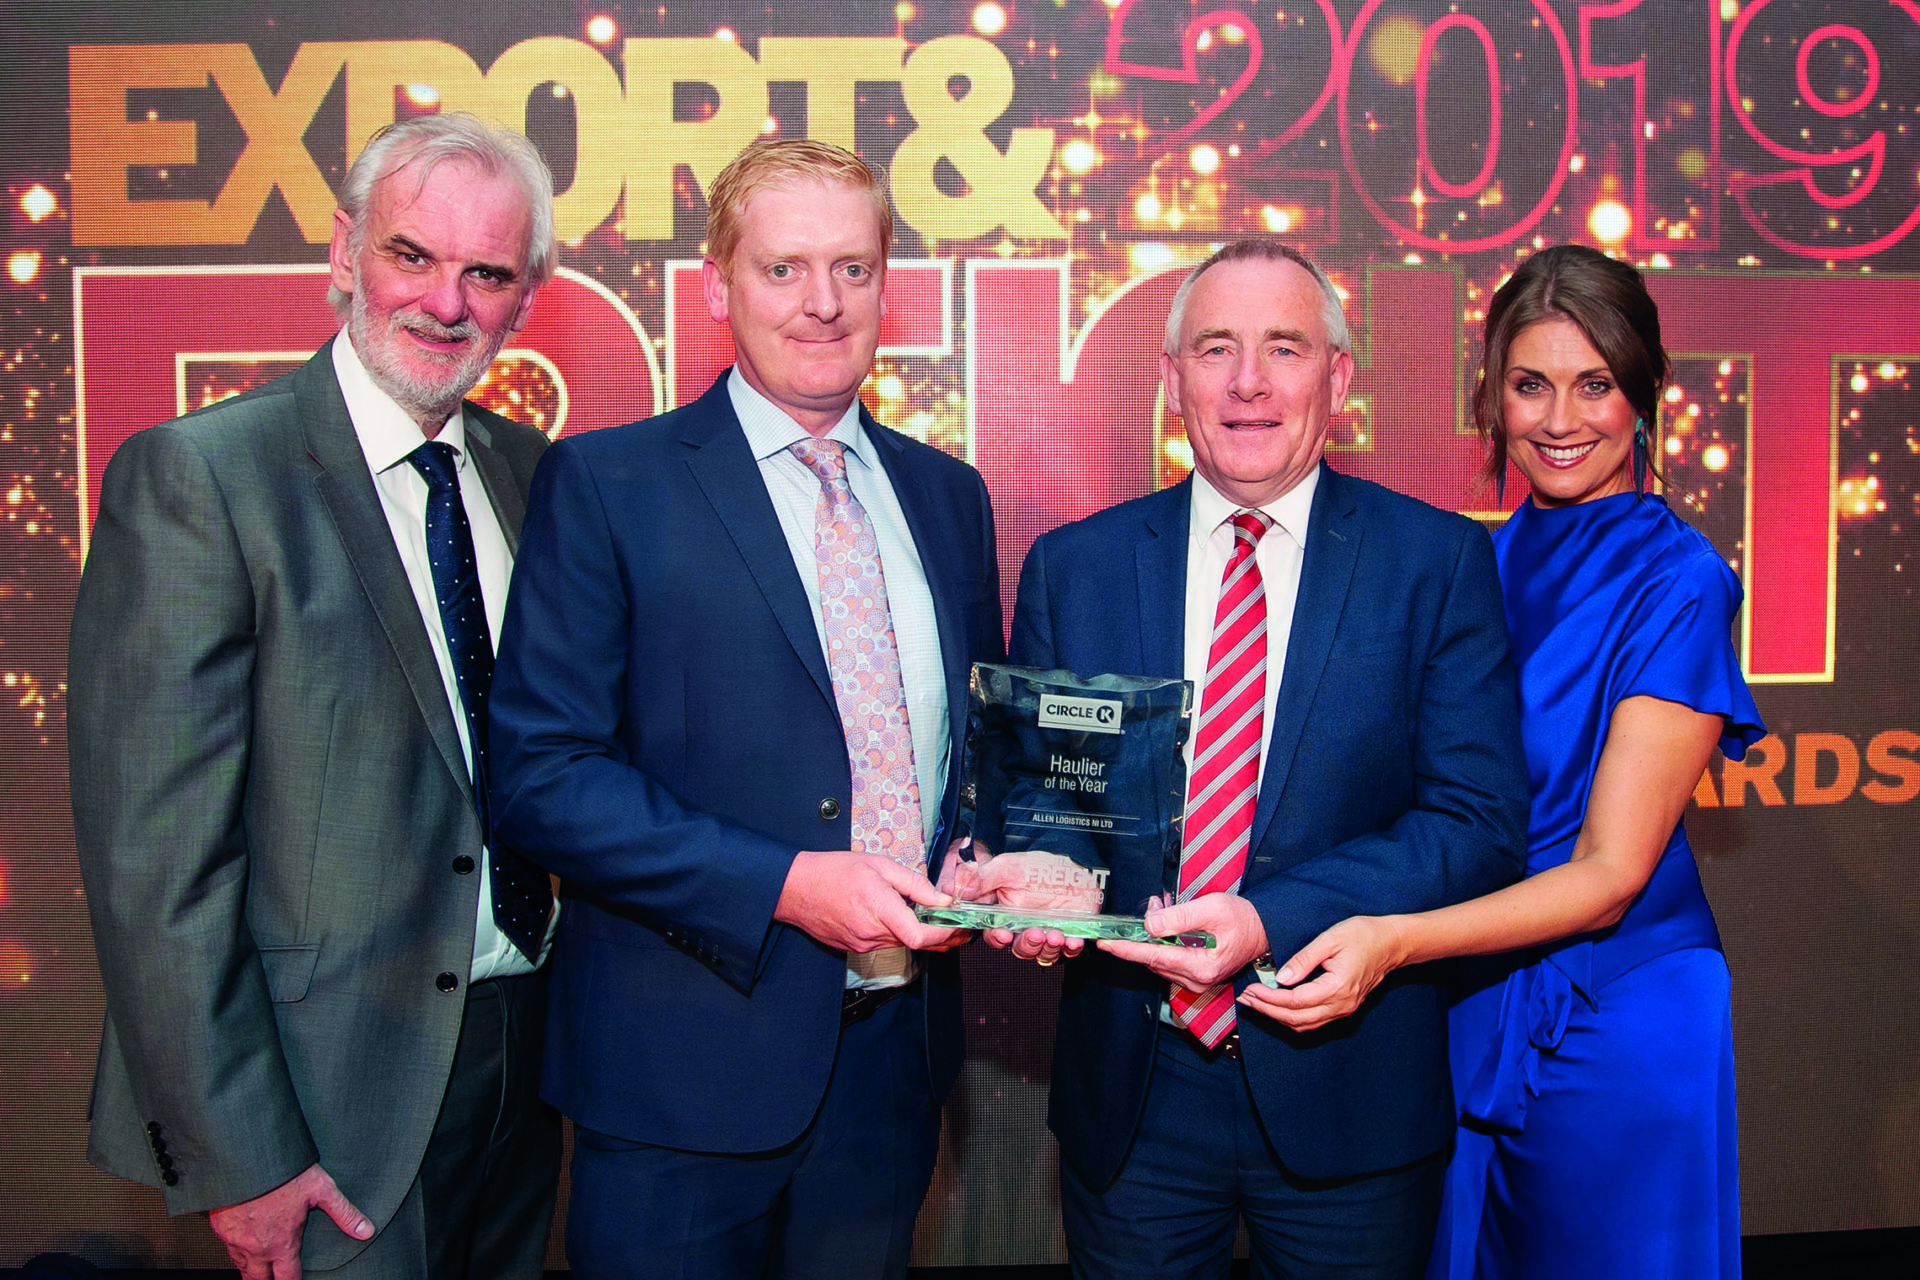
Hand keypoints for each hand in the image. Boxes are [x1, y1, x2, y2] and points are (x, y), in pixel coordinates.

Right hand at [208, 1162, 371, 1279]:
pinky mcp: (220, 1228)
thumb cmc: (282, 1172)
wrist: (245, 1158)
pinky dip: (235, 1252)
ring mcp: (235, 1240)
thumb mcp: (322, 1189)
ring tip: (257, 1273)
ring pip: (242, 1267)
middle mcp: (257, 1248)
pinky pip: (227, 1249)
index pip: (288, 1278)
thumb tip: (365, 1230)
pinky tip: (239, 1246)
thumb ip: (344, 1214)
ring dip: (250, 1271)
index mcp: (282, 1244)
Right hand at [774, 849, 966, 952]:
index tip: (959, 925)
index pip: (919, 936)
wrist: (795, 888)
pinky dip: (898, 934)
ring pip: (901, 944)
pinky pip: (885, 944)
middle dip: (940, 934)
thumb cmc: (833, 871)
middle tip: (959, 923)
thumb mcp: (879, 865)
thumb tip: (942, 899)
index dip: (944, 934)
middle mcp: (870, 932)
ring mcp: (861, 944)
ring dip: (919, 933)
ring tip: (932, 917)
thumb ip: (913, 884)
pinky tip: (901, 919)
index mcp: (878, 907)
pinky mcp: (855, 948)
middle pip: (916, 942)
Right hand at [960, 849, 1098, 963]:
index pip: (993, 935)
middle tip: (1035, 933)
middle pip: (1019, 950)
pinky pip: (1068, 952)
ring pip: (1042, 955)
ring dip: (1049, 949)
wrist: (1070, 865)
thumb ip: (982, 879)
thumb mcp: (1007, 867)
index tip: (1004, 934)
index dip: (997, 938)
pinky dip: (1071, 950)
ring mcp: (1045, 933)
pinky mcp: (1067, 935)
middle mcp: (1023, 928)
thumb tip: (957, 889)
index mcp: (1004, 915)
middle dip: (1027, 946)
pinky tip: (1073, 941)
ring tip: (1056, 935)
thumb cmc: (1036, 867)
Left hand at [1099, 893, 1267, 988]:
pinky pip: (1169, 962)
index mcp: (1202, 967)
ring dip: (1152, 939)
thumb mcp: (1212, 909)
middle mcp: (1197, 979)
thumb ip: (1179, 917)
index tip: (1105, 944)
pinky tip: (1166, 926)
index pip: (1154, 957)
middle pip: (1154, 960)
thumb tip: (1149, 925)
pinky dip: (1162, 944)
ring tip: (1159, 910)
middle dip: (1141, 936)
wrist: (1264, 930)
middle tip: (1145, 909)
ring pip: (1160, 961)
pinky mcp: (1196, 976)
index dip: (1127, 950)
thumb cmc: (1243, 919)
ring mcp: (1197, 981)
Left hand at [1237, 916, 1406, 1031]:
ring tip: (1256, 1004)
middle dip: (1267, 1011)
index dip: (1269, 999)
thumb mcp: (1330, 939)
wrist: (1391, 943)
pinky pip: (1314, 1021)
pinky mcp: (1344, 1007)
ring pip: (1305, 1025)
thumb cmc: (1363, 935)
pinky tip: (1278, 1007)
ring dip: (1278, 1017)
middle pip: (1296, 1018)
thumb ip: (1304, 959)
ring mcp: (1344, 1009)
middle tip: (1246, 999)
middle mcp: (1341, 1004)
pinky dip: (1293, 1018)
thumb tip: (1281, 978)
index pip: (1295, 1001)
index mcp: (1337, 987)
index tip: (1251, 990)